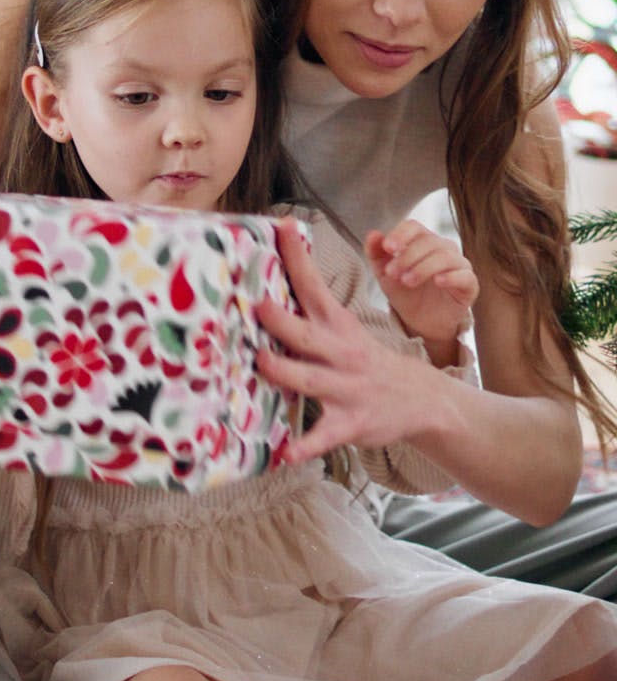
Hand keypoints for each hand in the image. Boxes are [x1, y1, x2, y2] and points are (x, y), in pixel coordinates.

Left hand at [256, 217, 433, 464]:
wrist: (422, 400)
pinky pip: (324, 435)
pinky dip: (305, 445)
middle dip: (282, 321)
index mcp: (338, 325)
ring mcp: (347, 388)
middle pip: (307, 333)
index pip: (314, 285)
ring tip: (260, 363)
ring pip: (311, 379)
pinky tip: (286, 453)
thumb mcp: (345, 330)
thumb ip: (310, 314)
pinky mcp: (351, 423)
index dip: (297, 257)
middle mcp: (342, 352)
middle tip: (259, 306)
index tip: (282, 227)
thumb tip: (262, 290)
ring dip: (285, 372)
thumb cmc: (366, 360)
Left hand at [365, 220, 477, 351]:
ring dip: (423, 267)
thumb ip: (376, 253)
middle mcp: (444, 248)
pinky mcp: (469, 285)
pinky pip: (465, 275)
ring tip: (407, 281)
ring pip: (445, 256)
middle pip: (428, 241)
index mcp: (423, 240)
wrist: (420, 322)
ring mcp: (459, 265)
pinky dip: (451, 276)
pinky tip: (437, 281)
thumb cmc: (404, 292)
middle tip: (392, 273)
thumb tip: (373, 234)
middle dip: (407, 256)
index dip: (401, 234)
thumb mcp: (384, 274)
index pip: (414, 227)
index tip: (388, 248)